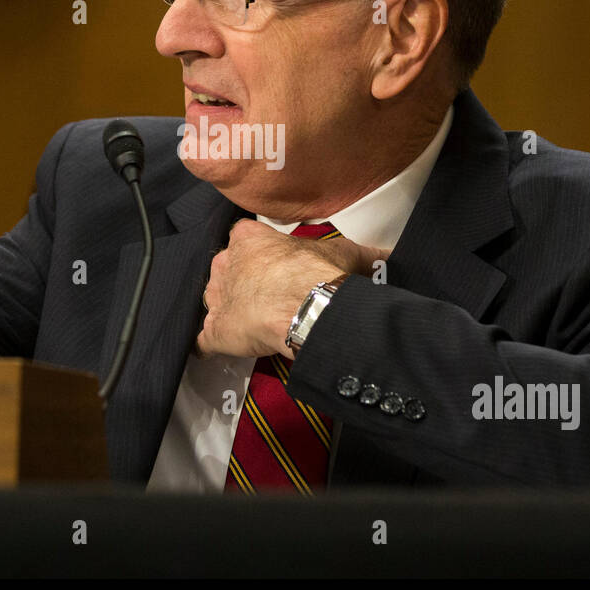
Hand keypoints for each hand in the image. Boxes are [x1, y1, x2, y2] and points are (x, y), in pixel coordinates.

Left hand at [196, 218, 390, 359]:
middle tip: (264, 300)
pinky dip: (210, 345)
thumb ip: (361, 255)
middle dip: (239, 284)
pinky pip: (203, 339)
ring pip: (212, 302)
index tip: (270, 267)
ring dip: (226, 312)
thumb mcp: (344, 255)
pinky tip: (218, 350)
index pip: (243, 239)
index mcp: (248, 238)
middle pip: (223, 271)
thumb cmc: (319, 274)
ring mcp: (216, 298)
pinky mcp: (214, 331)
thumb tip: (386, 256)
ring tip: (247, 326)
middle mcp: (224, 264)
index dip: (255, 255)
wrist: (307, 308)